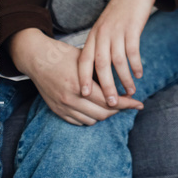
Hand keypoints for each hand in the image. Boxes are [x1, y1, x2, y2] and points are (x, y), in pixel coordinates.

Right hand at [7, 28, 142, 124]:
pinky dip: (91, 117)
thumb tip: (124, 84)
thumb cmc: (66, 56)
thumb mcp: (88, 60)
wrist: (38, 59)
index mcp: (80, 85)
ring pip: (92, 120)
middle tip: (128, 102)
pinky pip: (79, 122)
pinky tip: (97, 108)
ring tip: (113, 104)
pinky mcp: (56, 110)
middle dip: (119, 109)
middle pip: (103, 113)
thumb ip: (103, 74)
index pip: (110, 101)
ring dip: (105, 114)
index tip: (139, 103)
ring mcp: (62, 107)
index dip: (128, 103)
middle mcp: (71, 99)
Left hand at [78, 0, 163, 105]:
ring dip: (124, 79)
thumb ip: (101, 43)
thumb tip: (100, 67)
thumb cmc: (121, 11)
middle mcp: (102, 34)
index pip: (84, 60)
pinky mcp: (132, 29)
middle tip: (111, 102)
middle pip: (100, 65)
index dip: (83, 78)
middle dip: (105, 86)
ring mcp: (117, 31)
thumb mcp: (106, 26)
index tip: (84, 95)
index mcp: (94, 35)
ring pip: (117, 61)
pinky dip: (136, 65)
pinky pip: (133, 51)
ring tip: (130, 92)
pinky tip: (140, 74)